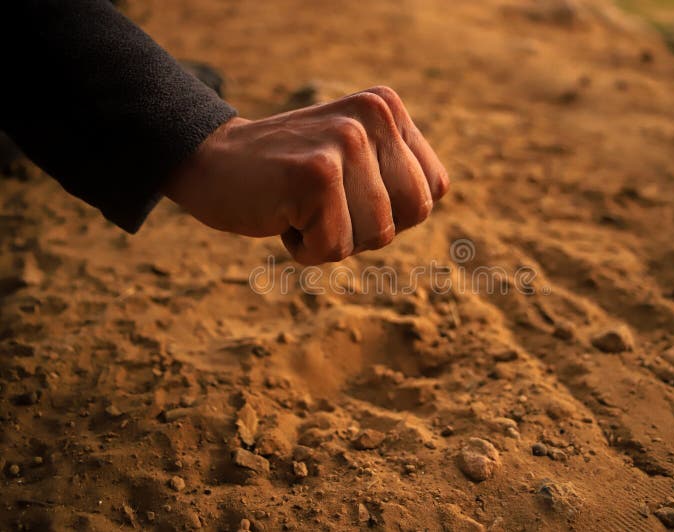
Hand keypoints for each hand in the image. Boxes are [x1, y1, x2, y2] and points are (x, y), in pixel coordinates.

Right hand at [164, 86, 448, 264]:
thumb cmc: (285, 175)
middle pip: (412, 214)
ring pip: (376, 235)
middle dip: (366, 228)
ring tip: (299, 204)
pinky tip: (280, 213)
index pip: (432, 190)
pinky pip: (335, 247)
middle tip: (321, 202)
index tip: (347, 193)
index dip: (391, 212)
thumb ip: (394, 170)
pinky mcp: (317, 173)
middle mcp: (374, 115)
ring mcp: (347, 141)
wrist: (209, 162)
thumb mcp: (352, 157)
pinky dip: (304, 248)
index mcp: (388, 108)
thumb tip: (431, 199)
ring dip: (332, 238)